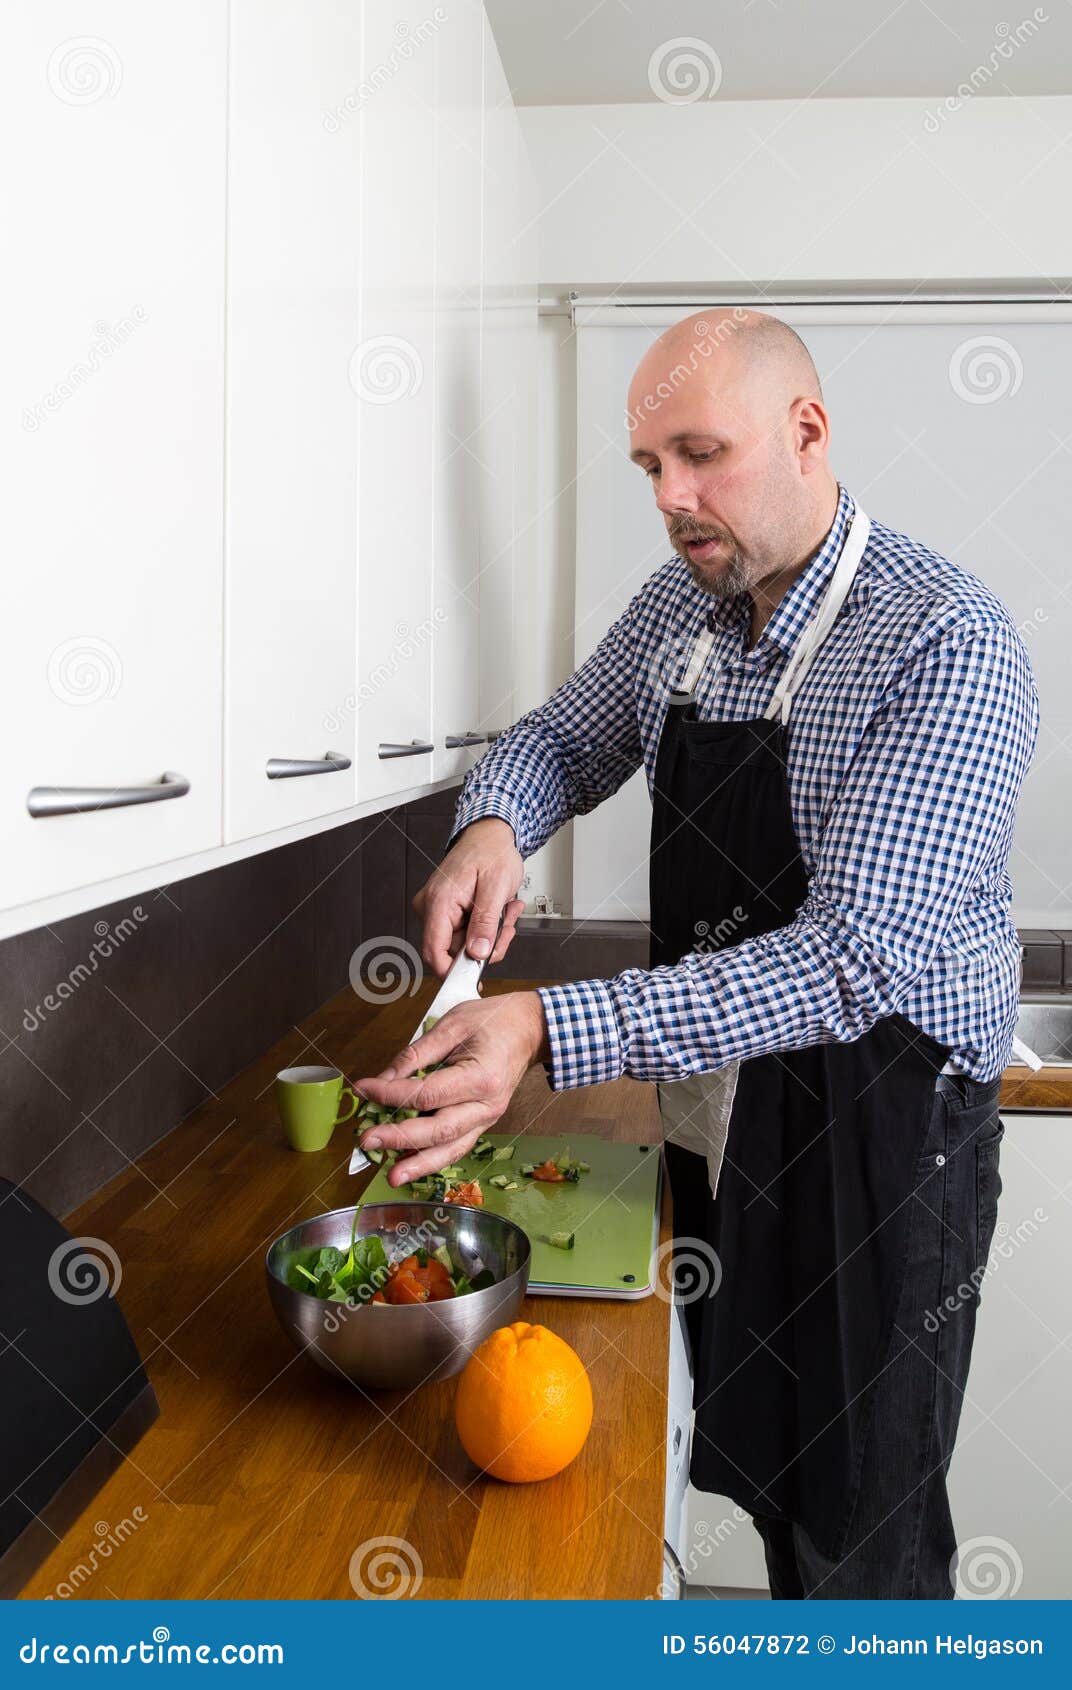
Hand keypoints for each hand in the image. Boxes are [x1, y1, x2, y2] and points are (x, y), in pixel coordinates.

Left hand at [354, 992, 549, 1184]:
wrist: (528, 1030)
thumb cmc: (492, 1021)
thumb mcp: (452, 1025)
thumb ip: (415, 1054)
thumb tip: (382, 1079)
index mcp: (482, 1077)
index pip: (428, 1094)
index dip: (392, 1094)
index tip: (364, 1088)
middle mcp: (487, 1106)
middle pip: (439, 1130)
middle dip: (400, 1138)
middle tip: (367, 1141)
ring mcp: (487, 1119)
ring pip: (451, 1150)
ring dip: (419, 1164)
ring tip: (392, 1177)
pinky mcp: (481, 1125)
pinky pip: (456, 1147)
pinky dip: (432, 1159)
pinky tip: (409, 1165)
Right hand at [413, 817, 524, 976]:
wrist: (491, 835)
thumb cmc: (491, 852)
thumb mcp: (496, 888)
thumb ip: (486, 923)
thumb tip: (478, 953)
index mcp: (439, 902)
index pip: (434, 951)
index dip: (454, 971)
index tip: (476, 976)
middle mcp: (432, 908)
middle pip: (453, 951)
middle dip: (486, 945)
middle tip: (506, 927)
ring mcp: (438, 910)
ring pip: (464, 944)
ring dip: (490, 934)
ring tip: (505, 912)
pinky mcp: (447, 912)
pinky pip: (466, 934)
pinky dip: (486, 927)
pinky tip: (498, 910)